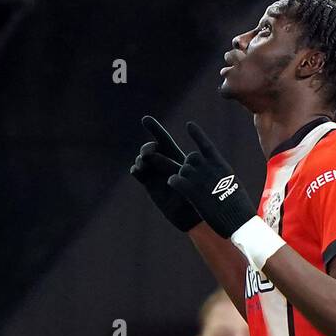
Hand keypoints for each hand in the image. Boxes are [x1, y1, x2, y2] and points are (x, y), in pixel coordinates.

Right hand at [130, 116, 201, 231]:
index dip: (154, 128)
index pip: (163, 139)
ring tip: (142, 165)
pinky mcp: (149, 185)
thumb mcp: (195, 179)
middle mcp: (164, 163)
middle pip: (151, 148)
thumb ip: (185, 170)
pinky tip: (136, 171)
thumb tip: (181, 163)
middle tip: (147, 154)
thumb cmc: (199, 196)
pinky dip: (135, 170)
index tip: (145, 119)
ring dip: (140, 160)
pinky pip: (138, 174)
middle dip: (146, 147)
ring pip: (142, 160)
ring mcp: (155, 174)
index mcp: (176, 157)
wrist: (193, 216)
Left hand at [166, 122, 257, 239]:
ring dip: (181, 175)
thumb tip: (220, 177)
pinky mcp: (191, 191)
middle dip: (188, 165)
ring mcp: (199, 178)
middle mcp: (209, 168)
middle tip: (188, 176)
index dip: (197, 134)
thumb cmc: (239, 209)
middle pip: (191, 157)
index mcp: (221, 165)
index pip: (206, 145)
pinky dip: (173, 181)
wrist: (239, 221)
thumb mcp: (233, 186)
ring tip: (184, 186)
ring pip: (182, 168)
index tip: (189, 125)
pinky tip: (173, 184)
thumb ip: (223, 177)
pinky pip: (175, 180)